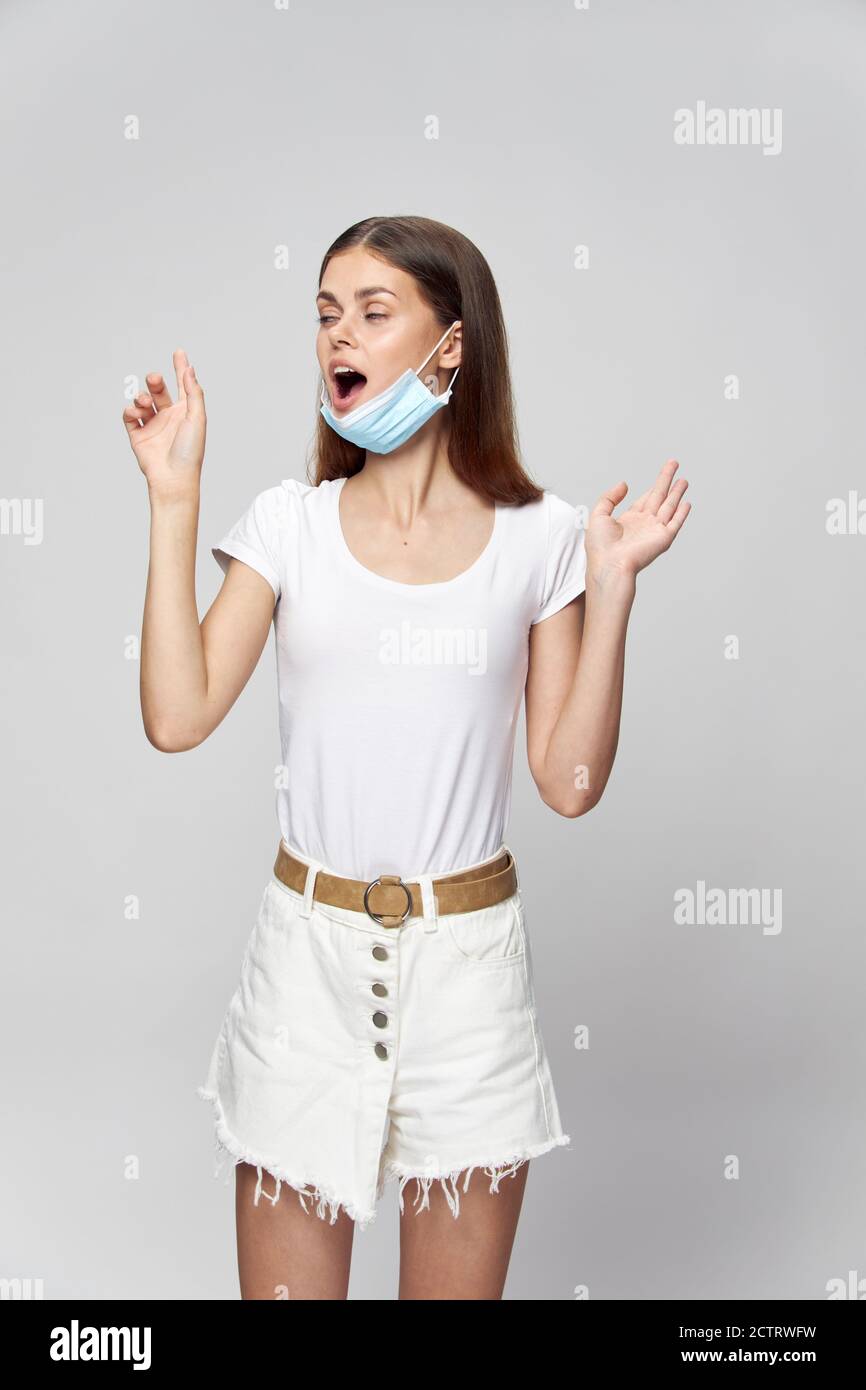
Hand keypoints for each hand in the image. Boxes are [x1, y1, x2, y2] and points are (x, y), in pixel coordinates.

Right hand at [122, 348, 205, 498]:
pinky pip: (130, 416)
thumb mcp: (197, 418)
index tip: (179, 352)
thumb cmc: (190, 451)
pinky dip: (130, 411)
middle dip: (155, 382)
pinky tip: (136, 413)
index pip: (183, 385)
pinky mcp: (138, 436)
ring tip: (144, 403)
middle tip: (155, 379)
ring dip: (141, 397)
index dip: (180, 368)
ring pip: (142, 401)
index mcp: (186, 412)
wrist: (173, 478)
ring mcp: (153, 426)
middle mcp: (169, 417)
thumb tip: (189, 368)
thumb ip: (193, 392)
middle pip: (159, 390)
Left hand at [586, 459, 690, 580]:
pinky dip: (681, 513)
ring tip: (683, 480)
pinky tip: (686, 503)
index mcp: (629, 520)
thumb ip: (610, 497)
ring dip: (677, 493)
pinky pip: (675, 522)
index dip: (653, 487)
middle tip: (674, 463)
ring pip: (669, 506)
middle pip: (659, 497)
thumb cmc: (600, 547)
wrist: (610, 565)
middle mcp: (644, 524)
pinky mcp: (663, 538)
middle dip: (667, 480)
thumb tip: (624, 484)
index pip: (645, 499)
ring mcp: (654, 531)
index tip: (662, 474)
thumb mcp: (598, 515)